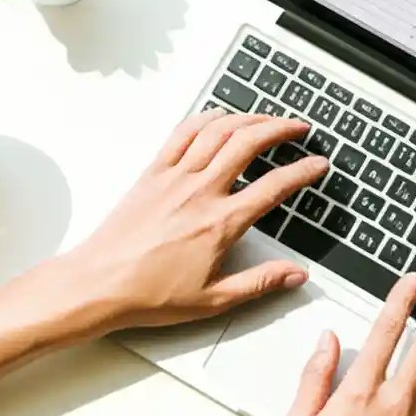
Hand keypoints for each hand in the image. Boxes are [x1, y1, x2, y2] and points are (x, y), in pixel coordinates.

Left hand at [60, 109, 327, 333]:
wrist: (98, 284)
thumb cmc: (148, 294)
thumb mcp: (213, 300)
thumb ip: (260, 283)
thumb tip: (296, 275)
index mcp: (220, 223)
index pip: (274, 187)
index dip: (303, 172)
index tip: (317, 164)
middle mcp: (200, 192)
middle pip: (249, 143)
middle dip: (280, 128)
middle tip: (298, 128)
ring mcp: (174, 177)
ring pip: (218, 131)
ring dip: (248, 117)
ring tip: (267, 118)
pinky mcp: (152, 173)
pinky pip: (182, 133)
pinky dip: (206, 118)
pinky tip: (219, 116)